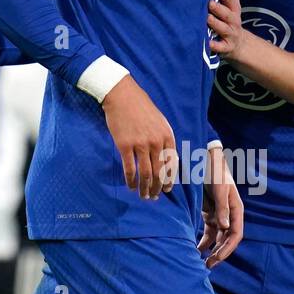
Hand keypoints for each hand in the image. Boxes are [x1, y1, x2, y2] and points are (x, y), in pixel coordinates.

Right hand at [101, 75, 177, 199]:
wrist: (122, 95)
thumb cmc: (141, 107)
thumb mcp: (160, 121)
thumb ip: (164, 139)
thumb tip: (167, 159)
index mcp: (167, 136)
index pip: (171, 164)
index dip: (169, 179)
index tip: (167, 189)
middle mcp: (156, 142)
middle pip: (159, 171)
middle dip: (157, 187)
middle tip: (154, 197)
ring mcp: (140, 144)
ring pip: (145, 173)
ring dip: (145, 188)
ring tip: (143, 196)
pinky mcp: (124, 146)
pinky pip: (129, 169)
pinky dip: (131, 181)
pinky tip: (131, 186)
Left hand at [199, 144, 243, 267]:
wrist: (207, 162)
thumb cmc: (217, 173)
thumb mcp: (220, 189)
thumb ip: (222, 208)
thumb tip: (225, 227)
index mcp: (236, 211)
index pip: (235, 235)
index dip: (228, 248)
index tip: (217, 258)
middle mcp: (230, 216)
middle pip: (227, 240)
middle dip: (219, 254)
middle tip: (208, 266)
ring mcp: (220, 216)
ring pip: (218, 239)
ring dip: (211, 251)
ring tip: (202, 263)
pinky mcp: (210, 215)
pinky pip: (209, 233)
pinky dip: (203, 242)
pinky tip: (196, 251)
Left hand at [207, 0, 245, 58]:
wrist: (239, 44)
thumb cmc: (232, 19)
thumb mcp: (235, 3)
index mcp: (234, 9)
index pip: (231, 0)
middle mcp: (233, 21)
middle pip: (228, 15)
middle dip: (219, 9)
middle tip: (209, 3)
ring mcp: (230, 35)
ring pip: (224, 29)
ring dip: (216, 24)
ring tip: (208, 19)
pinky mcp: (226, 48)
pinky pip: (220, 47)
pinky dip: (215, 46)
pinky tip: (207, 43)